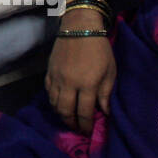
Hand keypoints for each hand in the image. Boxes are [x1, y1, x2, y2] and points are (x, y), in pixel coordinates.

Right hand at [45, 12, 115, 134]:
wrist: (80, 26)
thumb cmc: (100, 48)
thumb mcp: (110, 71)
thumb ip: (105, 93)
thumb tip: (104, 112)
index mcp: (87, 84)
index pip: (83, 112)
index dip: (85, 125)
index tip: (88, 131)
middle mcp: (69, 83)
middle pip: (65, 110)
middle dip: (71, 123)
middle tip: (77, 128)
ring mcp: (57, 77)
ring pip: (54, 102)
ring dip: (60, 113)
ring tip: (67, 117)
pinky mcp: (49, 70)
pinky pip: (48, 90)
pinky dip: (52, 100)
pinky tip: (58, 102)